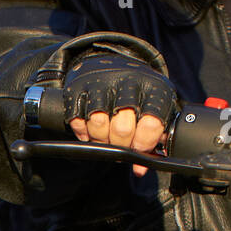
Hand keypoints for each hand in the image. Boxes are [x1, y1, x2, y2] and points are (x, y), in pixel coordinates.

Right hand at [62, 53, 175, 177]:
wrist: (108, 61)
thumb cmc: (135, 93)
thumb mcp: (153, 109)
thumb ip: (152, 139)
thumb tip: (140, 169)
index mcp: (153, 89)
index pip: (151, 123)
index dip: (143, 143)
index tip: (138, 149)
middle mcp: (128, 83)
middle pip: (122, 129)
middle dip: (120, 146)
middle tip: (120, 147)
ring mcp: (101, 84)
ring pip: (98, 124)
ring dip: (100, 140)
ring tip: (105, 139)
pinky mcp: (78, 89)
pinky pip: (77, 120)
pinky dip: (82, 132)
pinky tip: (90, 131)